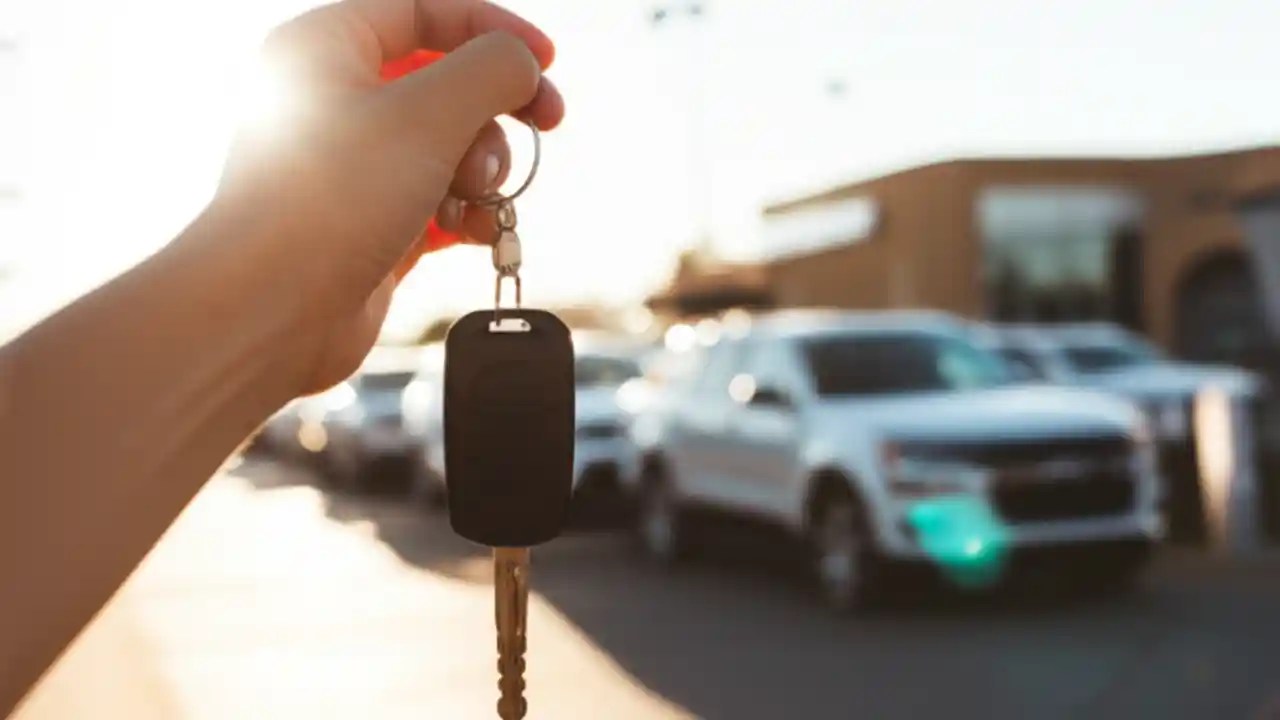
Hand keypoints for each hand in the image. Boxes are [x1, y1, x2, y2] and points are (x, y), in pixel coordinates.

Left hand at [215, 0, 563, 394]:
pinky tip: (477, 231)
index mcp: (325, 47)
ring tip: (478, 196)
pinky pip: (436, 199)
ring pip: (446, 144)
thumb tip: (521, 64)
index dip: (491, 28)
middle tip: (546, 125)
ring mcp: (349, 165)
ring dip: (483, 167)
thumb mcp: (428, 113)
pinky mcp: (367, 222)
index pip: (423, 10)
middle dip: (495, 109)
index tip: (546, 61)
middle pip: (443, 80)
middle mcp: (331, 99)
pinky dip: (466, 211)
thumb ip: (490, 69)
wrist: (271, 310)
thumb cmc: (330, 201)